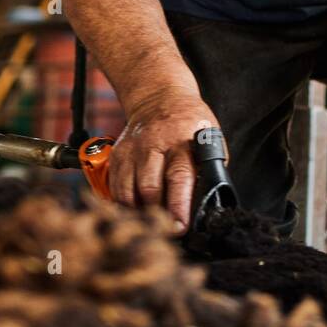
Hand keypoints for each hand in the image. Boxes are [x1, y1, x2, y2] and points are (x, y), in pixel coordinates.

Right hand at [109, 92, 219, 233]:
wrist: (160, 99)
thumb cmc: (191, 125)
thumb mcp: (210, 141)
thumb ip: (208, 170)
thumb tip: (206, 204)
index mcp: (182, 142)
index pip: (179, 177)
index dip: (178, 206)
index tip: (180, 226)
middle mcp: (153, 145)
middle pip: (149, 187)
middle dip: (158, 213)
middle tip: (168, 228)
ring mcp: (133, 149)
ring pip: (128, 190)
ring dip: (139, 211)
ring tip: (151, 219)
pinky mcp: (118, 154)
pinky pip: (116, 187)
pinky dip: (124, 203)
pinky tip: (136, 208)